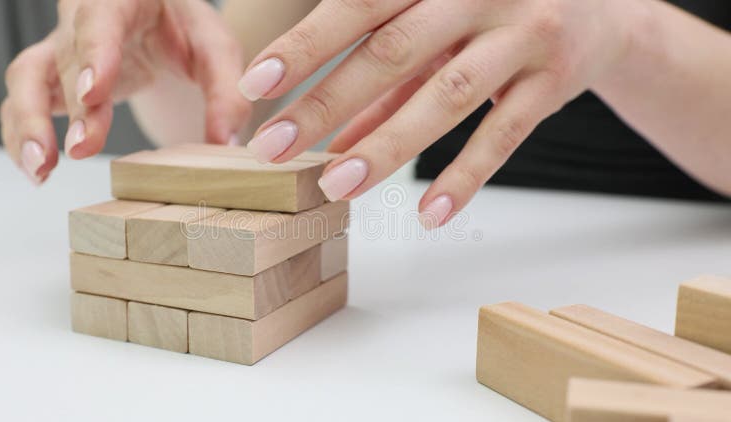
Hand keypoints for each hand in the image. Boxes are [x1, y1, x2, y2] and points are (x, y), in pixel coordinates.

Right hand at [1, 0, 250, 184]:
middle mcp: (82, 18)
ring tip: (41, 167)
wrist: (163, 29)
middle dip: (74, 107)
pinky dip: (22, 135)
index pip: (101, 18)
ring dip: (30, 123)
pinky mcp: (51, 78)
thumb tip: (224, 142)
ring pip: (28, 78)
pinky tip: (36, 169)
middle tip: (82, 147)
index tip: (94, 92)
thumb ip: (225, 93)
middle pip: (67, 56)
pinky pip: (22, 103)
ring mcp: (60, 48)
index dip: (94, 54)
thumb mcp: (216, 53)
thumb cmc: (187, 34)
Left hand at [239, 0, 636, 227]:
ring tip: (336, 186)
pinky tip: (428, 213)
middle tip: (273, 147)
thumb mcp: (437, 24)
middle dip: (327, 101)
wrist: (600, 5)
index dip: (305, 46)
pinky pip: (505, 135)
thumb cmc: (493, 10)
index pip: (360, 5)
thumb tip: (331, 139)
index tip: (256, 86)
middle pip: (394, 51)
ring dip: (387, 145)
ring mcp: (522, 35)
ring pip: (447, 95)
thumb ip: (387, 76)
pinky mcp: (553, 81)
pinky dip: (465, 177)